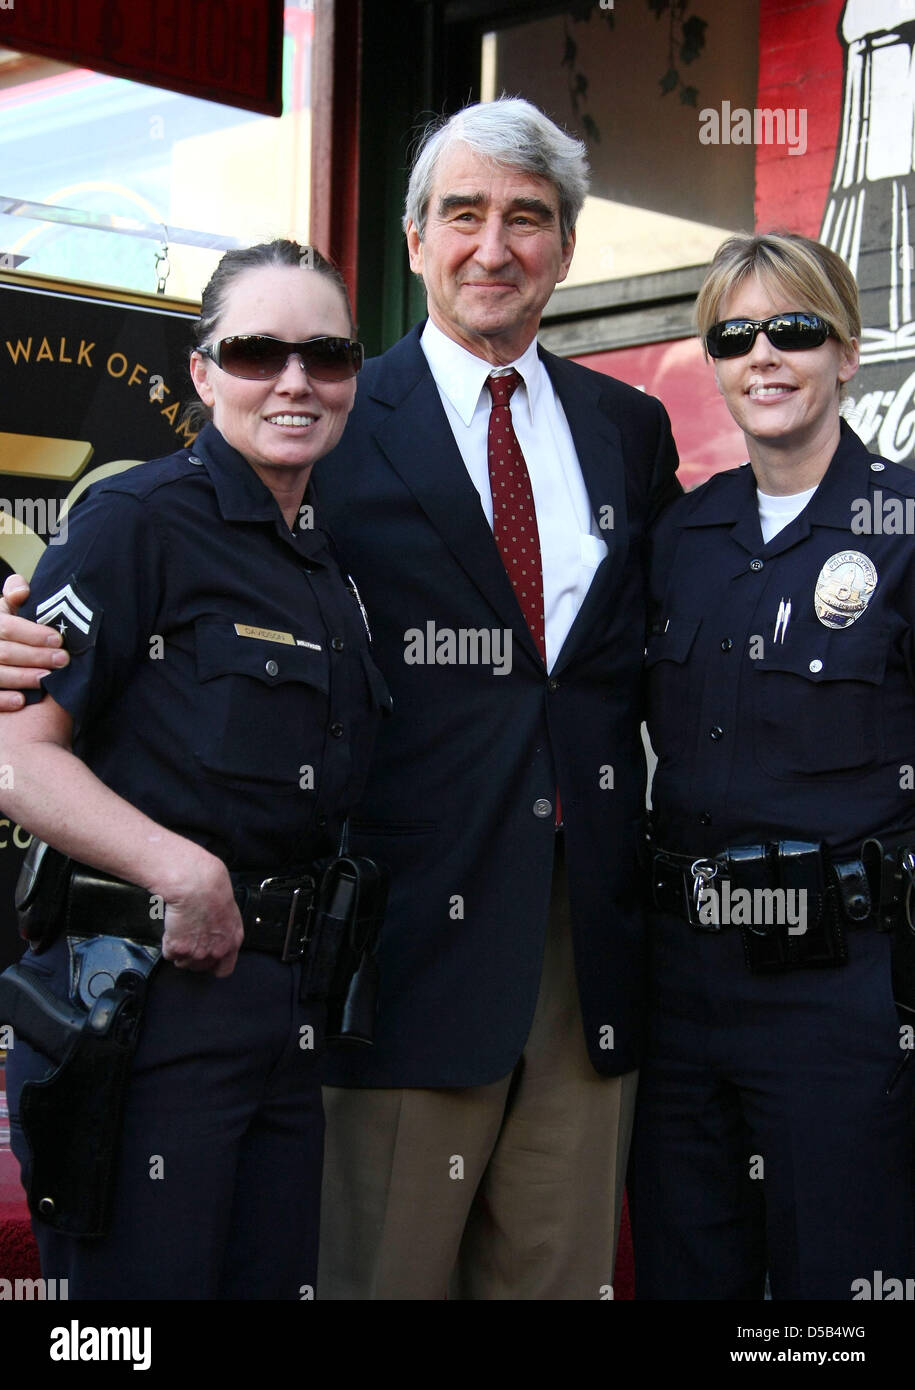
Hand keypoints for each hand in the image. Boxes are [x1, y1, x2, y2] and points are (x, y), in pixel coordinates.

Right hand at [0, 574, 68, 707]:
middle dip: (36, 657)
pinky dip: (3, 699)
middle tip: (63, 661)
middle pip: (6, 652)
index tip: (59, 639)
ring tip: (47, 680)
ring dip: (24, 678)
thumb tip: (21, 590)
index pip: (7, 627)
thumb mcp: (8, 607)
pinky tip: (21, 701)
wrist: (1, 645)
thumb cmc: (10, 626)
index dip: (33, 634)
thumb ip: (15, 593)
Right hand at [160, 854, 244, 977]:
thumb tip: (216, 933)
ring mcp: (197, 952)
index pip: (224, 970)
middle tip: (189, 937)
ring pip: (183, 962)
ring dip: (179, 951)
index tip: (207, 959)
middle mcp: (216, 951)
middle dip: (193, 956)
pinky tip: (173, 928)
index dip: (213, 965)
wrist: (196, 885)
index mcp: (232, 941)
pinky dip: (167, 943)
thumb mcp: (229, 912)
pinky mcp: (178, 948)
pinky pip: (169, 954)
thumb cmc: (213, 889)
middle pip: (200, 967)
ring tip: (180, 930)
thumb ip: (224, 930)